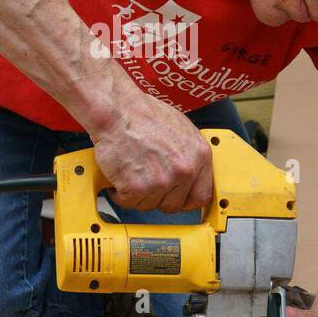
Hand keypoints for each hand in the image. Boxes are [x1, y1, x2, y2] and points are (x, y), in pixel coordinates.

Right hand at [90, 93, 213, 213]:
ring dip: (137, 194)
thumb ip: (189, 155)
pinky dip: (120, 192)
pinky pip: (128, 202)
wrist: (116, 111)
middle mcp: (184, 170)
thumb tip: (188, 172)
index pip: (201, 195)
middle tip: (146, 181)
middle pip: (173, 205)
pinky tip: (119, 175)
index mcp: (199, 155)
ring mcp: (161, 181)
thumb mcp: (181, 129)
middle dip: (158, 196)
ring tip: (131, 171)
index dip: (186, 199)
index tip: (176, 198)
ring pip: (148, 205)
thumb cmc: (142, 114)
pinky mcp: (137, 188)